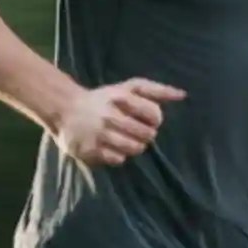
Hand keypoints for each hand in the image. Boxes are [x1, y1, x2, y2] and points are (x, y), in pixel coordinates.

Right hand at [54, 78, 185, 165]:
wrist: (65, 108)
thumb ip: (156, 90)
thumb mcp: (128, 88)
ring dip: (134, 146)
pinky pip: (118, 159)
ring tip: (124, 138)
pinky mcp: (90, 150)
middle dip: (145, 134)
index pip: (155, 115)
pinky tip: (111, 146)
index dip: (155, 119)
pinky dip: (119, 155)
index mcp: (121, 97)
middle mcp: (110, 115)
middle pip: (147, 135)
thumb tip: (183, 95)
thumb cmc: (104, 98)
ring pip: (134, 149)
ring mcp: (99, 134)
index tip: (147, 118)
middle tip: (135, 130)